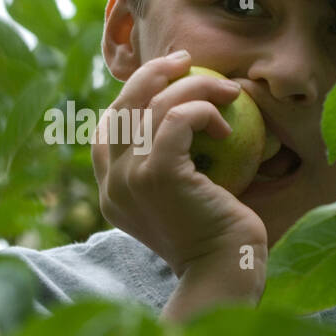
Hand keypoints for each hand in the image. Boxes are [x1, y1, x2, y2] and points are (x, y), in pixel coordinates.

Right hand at [91, 51, 268, 291]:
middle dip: (154, 73)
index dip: (132, 94)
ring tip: (229, 93)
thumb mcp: (182, 201)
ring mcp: (131, 179)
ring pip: (156, 105)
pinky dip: (204, 109)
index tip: (166, 79)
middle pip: (123, 105)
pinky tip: (226, 127)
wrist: (224, 274)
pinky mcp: (158, 174)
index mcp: (110, 193)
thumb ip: (168, 168)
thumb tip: (182, 122)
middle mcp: (112, 184)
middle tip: (186, 61)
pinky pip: (179, 119)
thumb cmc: (216, 240)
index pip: (106, 129)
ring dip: (196, 87)